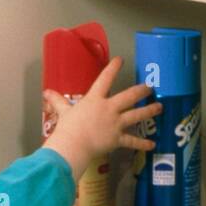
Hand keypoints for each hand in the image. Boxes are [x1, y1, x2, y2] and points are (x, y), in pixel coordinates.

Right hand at [42, 57, 159, 182]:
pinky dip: (142, 144)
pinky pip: (132, 141)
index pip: (105, 79)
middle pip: (129, 96)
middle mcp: (109, 108)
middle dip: (142, 90)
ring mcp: (115, 123)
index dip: (113, 68)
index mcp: (95, 99)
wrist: (73, 145)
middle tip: (150, 87)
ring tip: (160, 107)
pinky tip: (152, 144)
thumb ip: (57, 101)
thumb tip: (46, 92)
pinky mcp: (117, 138)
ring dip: (150, 111)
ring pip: (136, 115)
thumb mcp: (62, 112)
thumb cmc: (67, 128)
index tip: (120, 60)